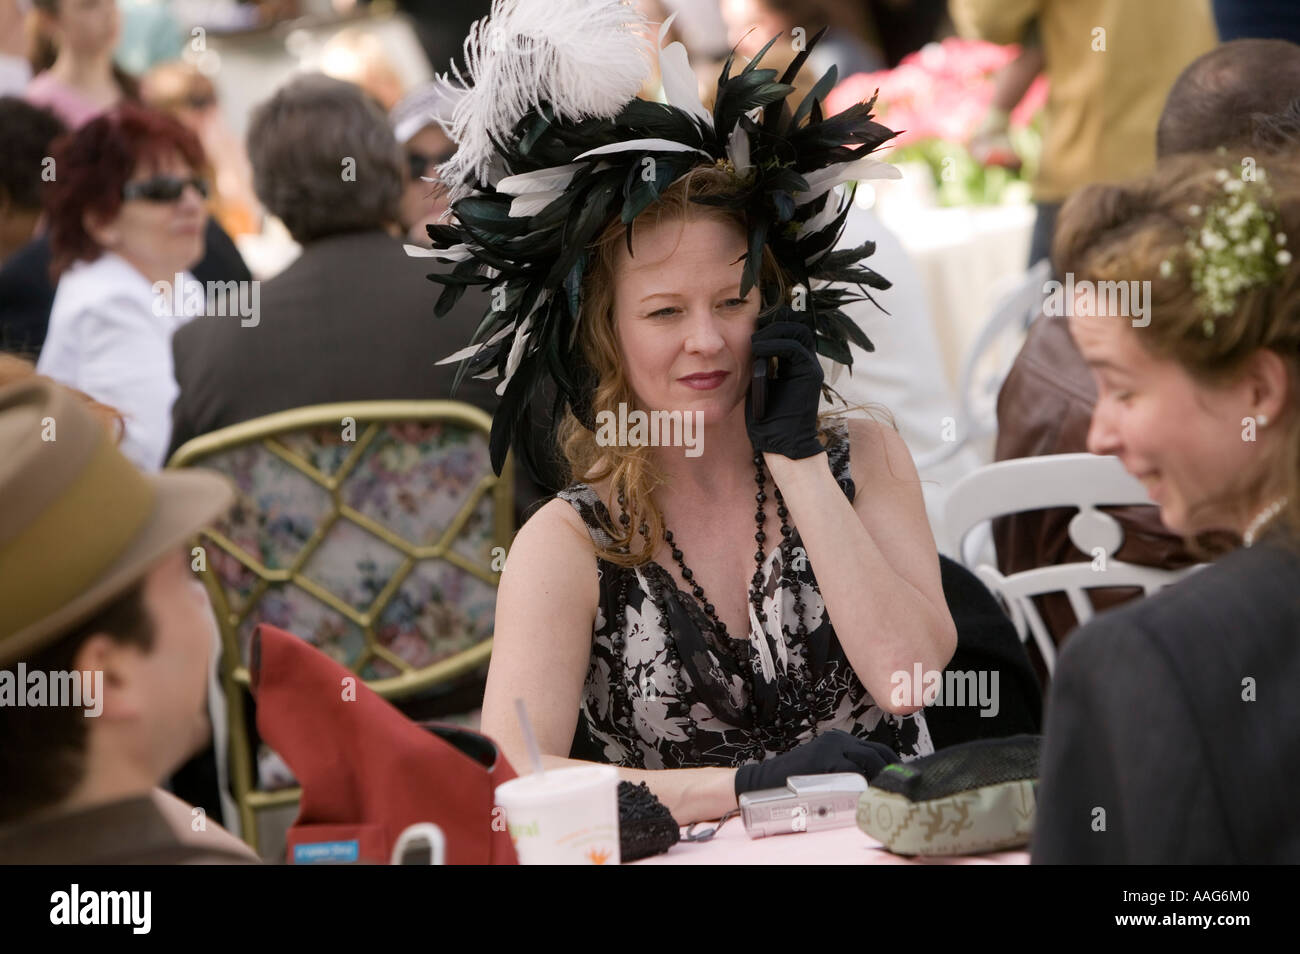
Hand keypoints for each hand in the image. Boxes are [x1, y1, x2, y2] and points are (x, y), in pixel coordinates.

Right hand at [734, 730, 897, 796]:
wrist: (763, 782)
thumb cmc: (796, 782)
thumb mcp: (825, 770)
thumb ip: (848, 770)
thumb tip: (876, 784)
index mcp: (839, 740)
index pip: (877, 748)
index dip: (893, 763)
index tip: (902, 778)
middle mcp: (837, 739)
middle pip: (878, 751)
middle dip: (892, 769)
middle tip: (901, 787)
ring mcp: (831, 747)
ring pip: (870, 759)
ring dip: (881, 777)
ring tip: (888, 792)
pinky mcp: (824, 759)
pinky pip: (853, 772)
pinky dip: (864, 784)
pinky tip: (869, 795)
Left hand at [745, 314, 824, 459]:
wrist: (780, 443)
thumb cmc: (767, 419)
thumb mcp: (759, 384)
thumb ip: (759, 365)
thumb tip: (749, 345)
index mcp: (795, 365)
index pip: (790, 333)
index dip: (773, 326)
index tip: (752, 328)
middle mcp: (806, 363)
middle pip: (797, 328)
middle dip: (775, 324)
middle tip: (754, 331)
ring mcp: (811, 367)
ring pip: (799, 332)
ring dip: (775, 332)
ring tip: (755, 341)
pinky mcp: (810, 374)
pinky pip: (795, 348)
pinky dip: (776, 344)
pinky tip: (759, 349)